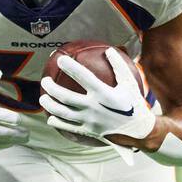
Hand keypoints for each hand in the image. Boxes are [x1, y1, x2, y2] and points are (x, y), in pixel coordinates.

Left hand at [40, 47, 155, 145]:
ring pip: (63, 113)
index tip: (60, 59)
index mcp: (104, 94)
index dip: (70, 67)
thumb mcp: (130, 83)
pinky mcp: (88, 130)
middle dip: (52, 88)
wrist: (138, 130)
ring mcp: (89, 121)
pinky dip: (58, 123)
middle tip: (45, 81)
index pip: (83, 77)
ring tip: (43, 98)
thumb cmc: (134, 104)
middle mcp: (94, 108)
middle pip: (66, 97)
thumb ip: (119, 66)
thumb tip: (109, 50)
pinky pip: (69, 127)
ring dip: (50, 105)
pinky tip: (51, 118)